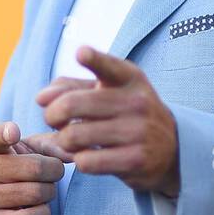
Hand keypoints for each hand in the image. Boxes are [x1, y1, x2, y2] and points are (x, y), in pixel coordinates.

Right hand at [0, 121, 65, 214]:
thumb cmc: (12, 172)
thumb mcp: (25, 151)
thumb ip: (50, 145)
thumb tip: (74, 154)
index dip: (5, 133)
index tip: (14, 133)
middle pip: (35, 168)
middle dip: (54, 172)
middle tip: (52, 174)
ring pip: (35, 194)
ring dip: (49, 193)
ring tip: (43, 191)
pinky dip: (43, 214)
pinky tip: (37, 209)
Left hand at [31, 46, 180, 195]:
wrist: (172, 149)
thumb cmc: (128, 114)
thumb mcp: (109, 92)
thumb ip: (71, 87)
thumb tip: (41, 98)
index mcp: (130, 78)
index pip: (109, 66)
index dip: (93, 59)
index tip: (81, 53)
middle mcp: (136, 102)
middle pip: (72, 105)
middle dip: (51, 114)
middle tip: (52, 119)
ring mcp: (137, 132)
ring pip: (74, 136)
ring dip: (62, 141)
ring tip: (69, 141)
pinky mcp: (135, 160)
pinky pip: (86, 161)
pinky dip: (78, 160)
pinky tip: (86, 156)